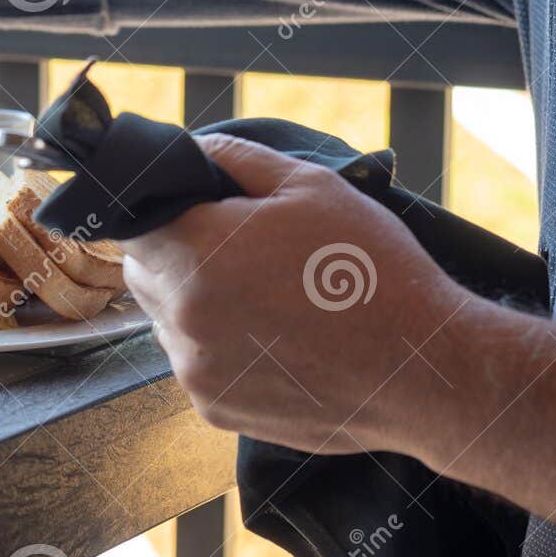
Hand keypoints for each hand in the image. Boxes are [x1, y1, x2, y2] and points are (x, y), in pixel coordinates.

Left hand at [120, 133, 472, 454]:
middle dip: (175, 256)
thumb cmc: (371, 272)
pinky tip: (274, 340)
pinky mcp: (215, 407)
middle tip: (236, 252)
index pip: (135, 223)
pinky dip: (219, 350)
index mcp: (196, 253)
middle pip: (143, 273)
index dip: (162, 213)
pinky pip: (195, 365)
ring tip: (265, 300)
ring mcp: (195, 368)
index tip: (196, 214)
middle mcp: (181, 315)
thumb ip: (236, 159)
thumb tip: (194, 149)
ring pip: (166, 322)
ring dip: (195, 305)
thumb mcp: (311, 187)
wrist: (421, 372)